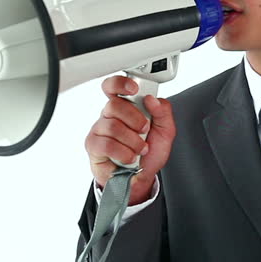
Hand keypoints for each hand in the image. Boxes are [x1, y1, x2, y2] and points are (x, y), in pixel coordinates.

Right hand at [85, 75, 176, 204]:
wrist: (141, 177)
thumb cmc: (149, 152)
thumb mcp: (165, 131)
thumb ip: (163, 112)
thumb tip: (151, 99)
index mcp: (125, 107)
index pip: (113, 87)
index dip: (120, 84)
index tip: (133, 89)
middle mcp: (110, 115)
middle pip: (114, 105)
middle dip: (134, 119)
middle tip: (144, 130)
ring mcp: (100, 130)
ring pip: (112, 126)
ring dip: (132, 140)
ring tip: (140, 149)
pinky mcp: (94, 146)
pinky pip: (106, 144)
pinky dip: (123, 152)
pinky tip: (129, 157)